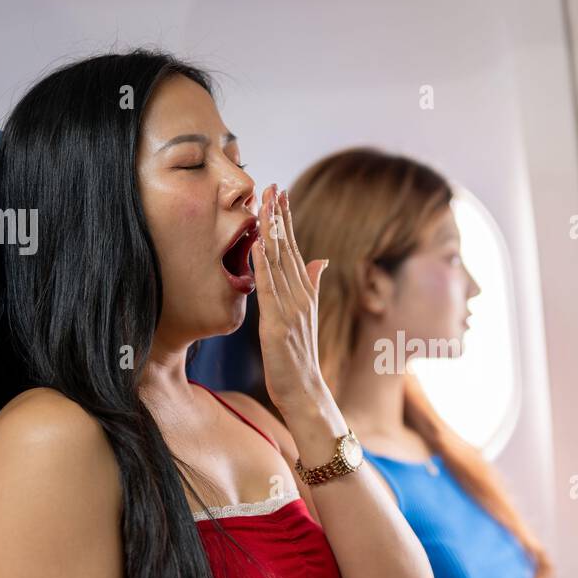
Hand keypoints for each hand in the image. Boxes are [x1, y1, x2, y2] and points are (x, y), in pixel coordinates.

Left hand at [252, 185, 330, 418]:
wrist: (306, 391)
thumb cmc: (300, 358)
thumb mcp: (306, 317)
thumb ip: (312, 285)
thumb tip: (320, 260)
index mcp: (305, 293)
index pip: (295, 249)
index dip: (287, 220)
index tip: (280, 194)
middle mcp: (301, 296)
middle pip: (288, 248)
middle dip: (279, 216)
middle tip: (272, 185)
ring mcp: (292, 310)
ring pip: (280, 262)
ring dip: (271, 231)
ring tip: (264, 204)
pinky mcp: (279, 325)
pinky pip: (269, 289)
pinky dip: (263, 264)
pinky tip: (257, 243)